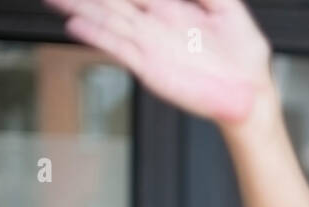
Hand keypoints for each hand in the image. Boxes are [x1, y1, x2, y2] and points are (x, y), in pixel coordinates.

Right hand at [43, 0, 273, 127]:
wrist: (251, 95)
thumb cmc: (245, 57)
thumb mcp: (230, 12)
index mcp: (172, 8)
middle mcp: (155, 24)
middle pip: (112, 1)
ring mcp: (149, 45)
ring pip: (107, 21)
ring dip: (82, 9)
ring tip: (56, 0)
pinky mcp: (149, 68)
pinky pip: (118, 49)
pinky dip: (97, 38)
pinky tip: (75, 26)